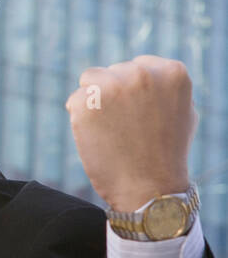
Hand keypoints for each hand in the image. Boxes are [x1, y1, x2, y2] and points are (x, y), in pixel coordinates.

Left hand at [65, 55, 197, 210]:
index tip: (139, 115)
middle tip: (125, 128)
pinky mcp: (86, 103)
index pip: (138, 66)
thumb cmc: (167, 154)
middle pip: (114, 72)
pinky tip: (97, 138)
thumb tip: (141, 68)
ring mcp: (112, 86)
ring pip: (90, 80)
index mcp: (171, 72)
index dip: (135, 93)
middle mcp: (142, 73)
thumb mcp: (181, 111)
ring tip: (110, 130)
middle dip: (115, 96)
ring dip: (94, 100)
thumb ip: (162, 87)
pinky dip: (80, 118)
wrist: (150, 191)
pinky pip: (75, 101)